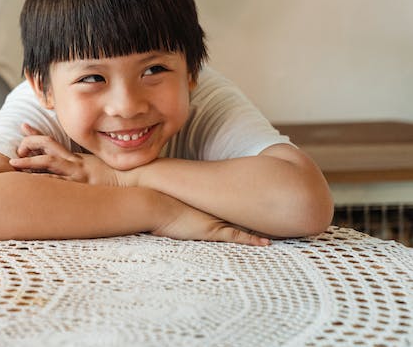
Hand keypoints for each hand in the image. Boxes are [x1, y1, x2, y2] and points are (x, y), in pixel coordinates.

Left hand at [9, 123, 125, 186]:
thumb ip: (84, 166)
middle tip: (15, 148)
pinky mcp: (80, 186)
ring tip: (12, 163)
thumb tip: (77, 168)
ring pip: (48, 164)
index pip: (52, 141)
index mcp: (76, 158)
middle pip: (47, 146)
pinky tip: (31, 186)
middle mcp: (74, 162)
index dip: (36, 133)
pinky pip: (58, 185)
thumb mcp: (96, 168)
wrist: (135, 181)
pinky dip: (44, 184)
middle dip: (29, 144)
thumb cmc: (116, 178)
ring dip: (29, 163)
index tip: (23, 126)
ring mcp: (76, 173)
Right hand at [153, 196, 270, 246]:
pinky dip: (252, 241)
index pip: (232, 202)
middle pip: (243, 210)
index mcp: (206, 200)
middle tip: (280, 206)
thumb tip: (168, 191)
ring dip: (261, 225)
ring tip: (282, 226)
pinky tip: (267, 244)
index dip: (247, 202)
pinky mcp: (212, 232)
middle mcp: (214, 209)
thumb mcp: (168, 199)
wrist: (152, 204)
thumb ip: (174, 198)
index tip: (262, 199)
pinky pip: (236, 237)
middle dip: (260, 210)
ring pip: (244, 223)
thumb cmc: (156, 203)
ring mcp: (214, 220)